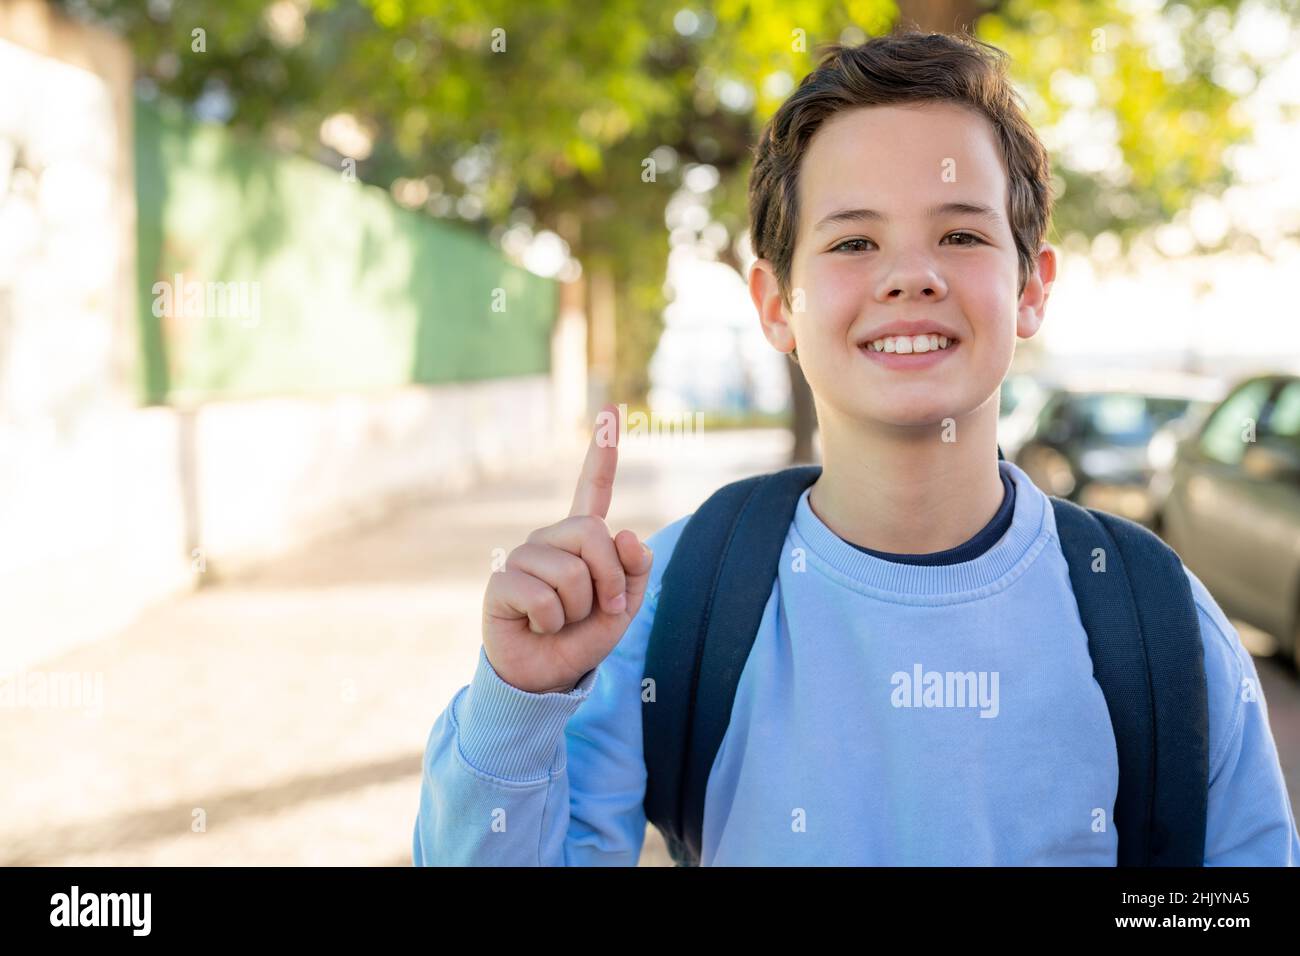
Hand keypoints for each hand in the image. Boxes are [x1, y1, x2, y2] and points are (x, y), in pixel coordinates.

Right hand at [481, 403, 654, 693]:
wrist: (545, 676)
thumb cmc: (582, 638)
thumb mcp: (623, 608)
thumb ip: (635, 572)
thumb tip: (628, 534)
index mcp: (581, 540)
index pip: (594, 489)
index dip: (602, 451)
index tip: (610, 409)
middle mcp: (550, 540)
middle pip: (592, 532)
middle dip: (608, 579)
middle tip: (600, 610)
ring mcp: (522, 557)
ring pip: (570, 571)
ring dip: (579, 609)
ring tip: (561, 621)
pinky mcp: (501, 581)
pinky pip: (543, 597)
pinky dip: (551, 622)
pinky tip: (537, 626)